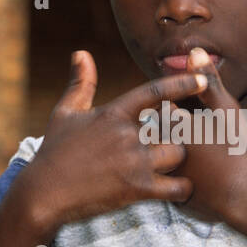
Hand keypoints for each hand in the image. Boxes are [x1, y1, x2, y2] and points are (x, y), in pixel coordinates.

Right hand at [24, 50, 208, 229]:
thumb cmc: (54, 152)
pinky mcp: (137, 190)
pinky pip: (176, 187)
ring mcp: (134, 163)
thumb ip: (81, 84)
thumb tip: (81, 53)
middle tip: (181, 137)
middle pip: (174, 127)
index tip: (203, 79)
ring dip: (182, 159)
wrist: (44, 193)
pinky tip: (181, 188)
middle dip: (181, 131)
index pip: (155, 92)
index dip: (182, 84)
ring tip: (177, 163)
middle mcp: (128, 135)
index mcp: (114, 113)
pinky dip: (184, 188)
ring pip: (179, 154)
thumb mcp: (65, 113)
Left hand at [164, 47, 246, 224]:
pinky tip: (172, 176)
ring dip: (151, 153)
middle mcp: (160, 150)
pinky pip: (158, 184)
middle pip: (147, 133)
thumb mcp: (225, 109)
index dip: (163, 105)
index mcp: (171, 127)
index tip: (166, 102)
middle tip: (145, 121)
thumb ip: (208, 81)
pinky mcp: (169, 196)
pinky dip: (161, 177)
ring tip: (154, 148)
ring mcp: (163, 175)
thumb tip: (194, 50)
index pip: (156, 107)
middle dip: (148, 128)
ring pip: (149, 159)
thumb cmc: (234, 148)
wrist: (241, 195)